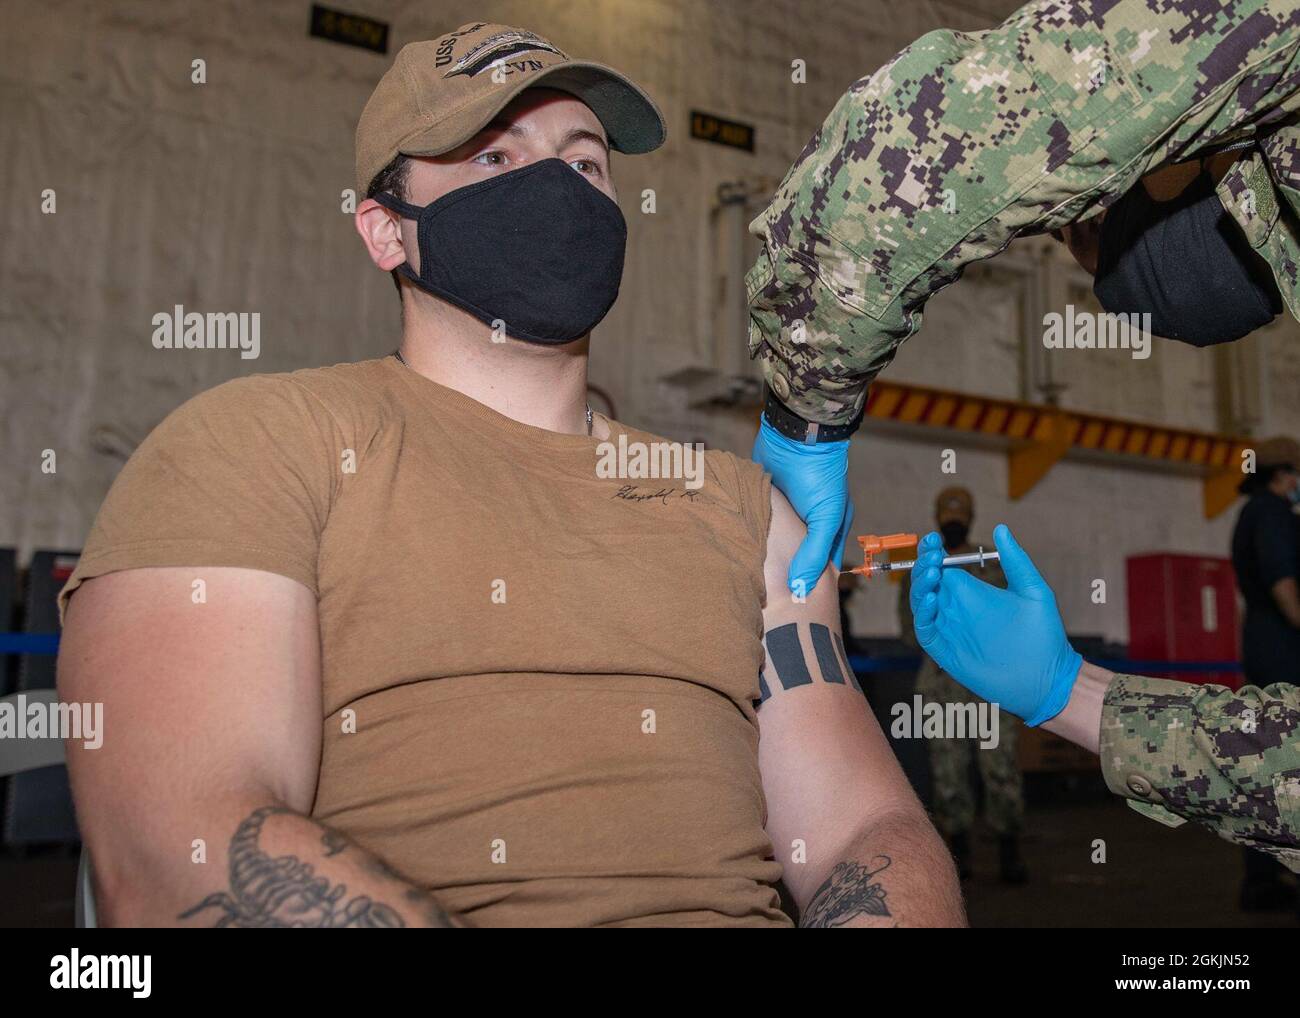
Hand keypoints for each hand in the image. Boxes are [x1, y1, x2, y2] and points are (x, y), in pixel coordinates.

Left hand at [752, 418, 853, 594]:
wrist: (795, 437)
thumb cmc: (820, 476)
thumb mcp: (826, 518)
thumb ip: (813, 553)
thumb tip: (801, 589)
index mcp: (828, 528)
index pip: (821, 564)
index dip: (810, 583)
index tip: (794, 606)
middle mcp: (806, 523)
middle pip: (794, 555)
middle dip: (783, 574)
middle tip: (765, 600)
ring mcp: (783, 513)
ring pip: (772, 542)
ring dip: (762, 556)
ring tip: (745, 583)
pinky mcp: (762, 501)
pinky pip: (755, 524)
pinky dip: (748, 536)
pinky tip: (735, 554)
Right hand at [908, 524, 1081, 725]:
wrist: (1047, 677)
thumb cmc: (1044, 636)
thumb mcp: (1033, 591)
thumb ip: (1016, 561)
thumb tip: (1002, 529)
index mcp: (971, 592)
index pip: (943, 567)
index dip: (933, 553)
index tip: (933, 539)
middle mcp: (956, 609)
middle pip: (926, 582)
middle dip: (923, 566)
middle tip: (932, 556)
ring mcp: (949, 629)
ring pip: (921, 603)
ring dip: (920, 586)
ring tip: (932, 574)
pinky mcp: (945, 650)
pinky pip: (925, 629)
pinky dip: (924, 613)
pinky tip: (934, 599)